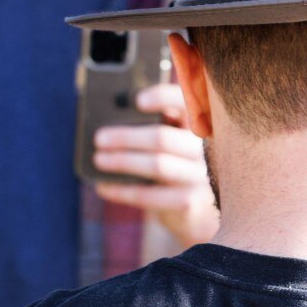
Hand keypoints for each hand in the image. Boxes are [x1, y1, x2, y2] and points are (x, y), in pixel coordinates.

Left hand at [92, 83, 218, 246]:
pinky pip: (150, 195)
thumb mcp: (174, 137)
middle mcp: (207, 149)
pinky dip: (122, 191)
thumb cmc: (177, 162)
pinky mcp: (190, 202)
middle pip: (162, 138)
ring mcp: (200, 177)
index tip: (137, 101)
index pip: (188, 102)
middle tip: (99, 138)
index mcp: (202, 123)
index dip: (163, 98)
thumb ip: (156, 122)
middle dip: (126, 137)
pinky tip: (104, 186)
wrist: (198, 208)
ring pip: (156, 165)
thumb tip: (112, 120)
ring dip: (122, 162)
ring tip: (99, 159)